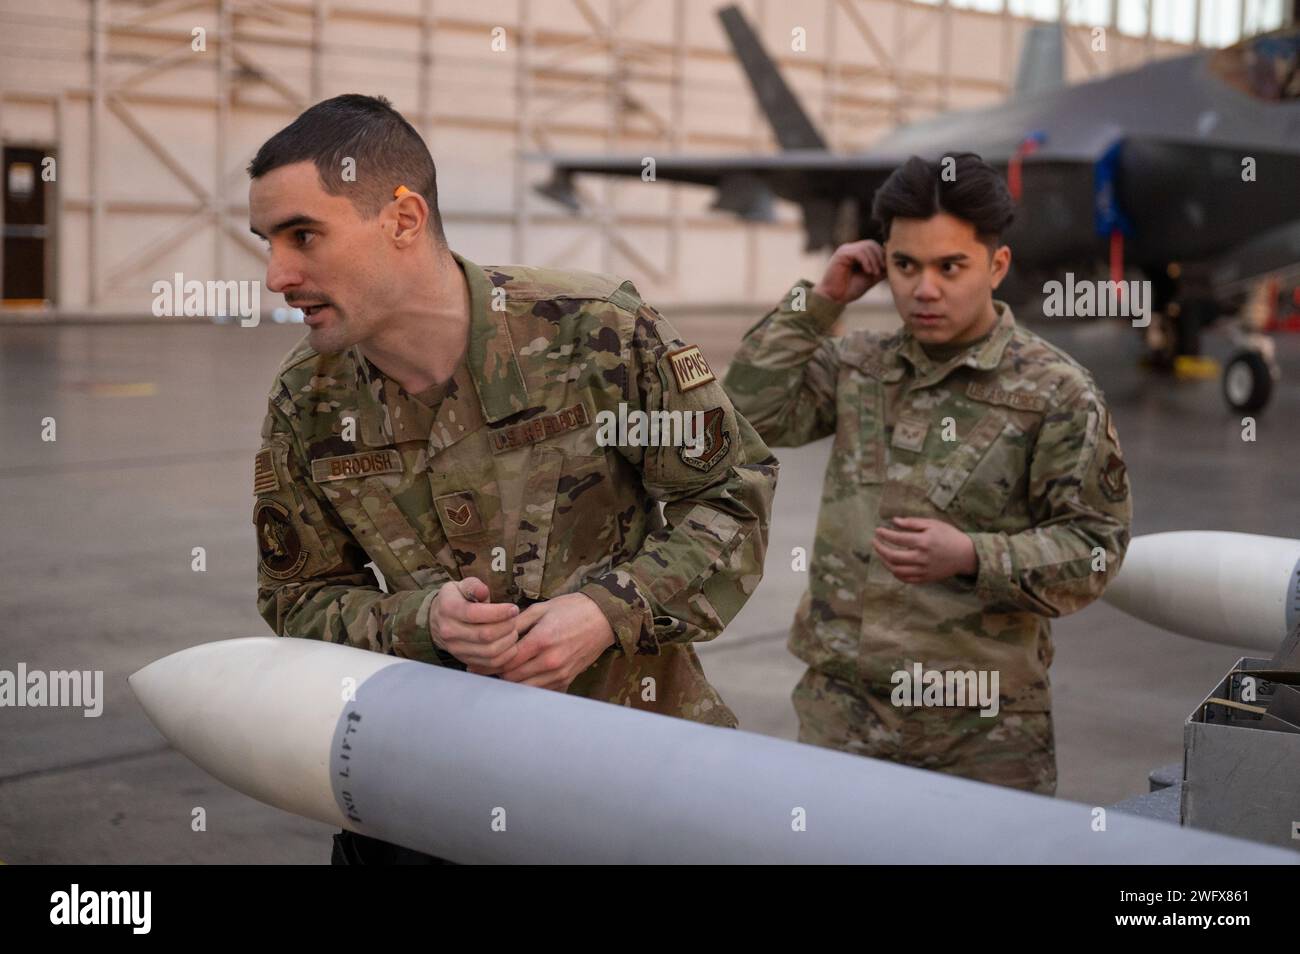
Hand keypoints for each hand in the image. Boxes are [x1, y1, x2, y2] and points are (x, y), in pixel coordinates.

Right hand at [429, 577, 520, 669]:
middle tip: (515, 618)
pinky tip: (510, 643)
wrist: (439, 619)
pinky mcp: (465, 659)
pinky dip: (506, 655)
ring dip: (508, 641)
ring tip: (513, 630)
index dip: (499, 612)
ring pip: (489, 651)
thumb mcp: (462, 585)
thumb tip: (483, 592)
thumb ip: (474, 585)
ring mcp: (456, 648)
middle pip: (485, 635)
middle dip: (506, 627)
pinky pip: (490, 663)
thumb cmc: (457, 599)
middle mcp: (449, 631)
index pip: (475, 614)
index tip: (513, 608)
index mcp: (448, 608)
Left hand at [484, 592, 614, 691]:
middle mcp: (550, 661)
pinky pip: (541, 690)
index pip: (506, 661)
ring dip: (511, 682)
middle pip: (512, 678)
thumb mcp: (541, 609)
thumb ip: (516, 623)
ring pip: (525, 688)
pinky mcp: (567, 679)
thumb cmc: (572, 609)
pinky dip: (528, 685)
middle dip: (496, 674)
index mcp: (541, 640)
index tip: (476, 662)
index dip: (488, 664)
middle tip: (483, 669)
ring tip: (499, 673)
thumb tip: (493, 633)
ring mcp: (560, 673)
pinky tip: (521, 676)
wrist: (604, 618)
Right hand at [812, 239, 885, 304]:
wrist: (834, 298)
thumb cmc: (850, 289)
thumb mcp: (870, 278)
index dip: (882, 255)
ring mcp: (845, 250)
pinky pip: (859, 252)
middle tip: (880, 271)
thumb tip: (892, 261)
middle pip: (871, 244)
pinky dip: (866, 261)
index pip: (874, 246)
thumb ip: (880, 269)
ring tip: (873, 273)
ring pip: (867, 246)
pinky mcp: (841, 254)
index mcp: (856, 253)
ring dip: (874, 260)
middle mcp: (850, 249)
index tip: (885, 269)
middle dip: (880, 256)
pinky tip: (867, 271)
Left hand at [872, 517, 976, 583]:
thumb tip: (894, 521)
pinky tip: (892, 565)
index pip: (897, 538)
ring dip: (885, 561)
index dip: (884, 534)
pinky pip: (905, 579)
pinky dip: (895, 573)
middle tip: (875, 542)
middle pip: (893, 556)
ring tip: (881, 553)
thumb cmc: (949, 536)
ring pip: (896, 570)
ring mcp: (923, 570)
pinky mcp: (925, 578)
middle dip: (880, 549)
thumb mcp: (932, 524)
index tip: (878, 531)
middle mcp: (921, 557)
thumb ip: (912, 523)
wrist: (965, 555)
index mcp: (923, 541)